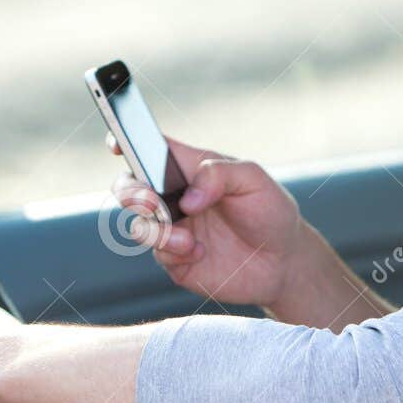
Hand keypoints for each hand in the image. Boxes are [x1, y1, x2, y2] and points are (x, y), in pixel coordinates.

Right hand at [109, 134, 310, 309]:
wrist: (284, 261)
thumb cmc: (269, 210)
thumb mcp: (253, 179)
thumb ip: (218, 174)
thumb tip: (186, 198)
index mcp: (188, 167)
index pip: (148, 148)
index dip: (126, 141)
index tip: (117, 143)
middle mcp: (174, 196)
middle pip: (129, 187)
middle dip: (131, 192)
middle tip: (150, 201)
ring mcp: (173, 229)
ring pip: (139, 225)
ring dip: (156, 230)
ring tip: (187, 238)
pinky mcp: (176, 260)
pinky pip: (159, 255)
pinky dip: (176, 252)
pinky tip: (201, 251)